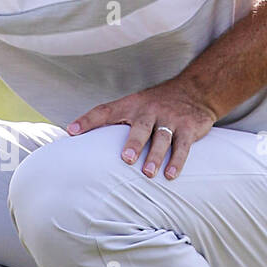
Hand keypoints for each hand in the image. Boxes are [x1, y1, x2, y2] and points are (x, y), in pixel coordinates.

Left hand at [66, 78, 217, 178]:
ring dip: (155, 156)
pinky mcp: (188, 128)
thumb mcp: (133, 104)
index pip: (106, 110)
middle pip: (142, 126)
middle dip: (134, 142)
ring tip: (148, 173)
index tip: (72, 131)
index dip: (87, 120)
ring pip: (163, 138)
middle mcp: (150, 111)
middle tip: (126, 159)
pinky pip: (183, 146)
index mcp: (131, 105)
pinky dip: (177, 161)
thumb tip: (73, 135)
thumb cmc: (154, 104)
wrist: (195, 91)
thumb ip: (108, 118)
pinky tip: (170, 175)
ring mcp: (171, 119)